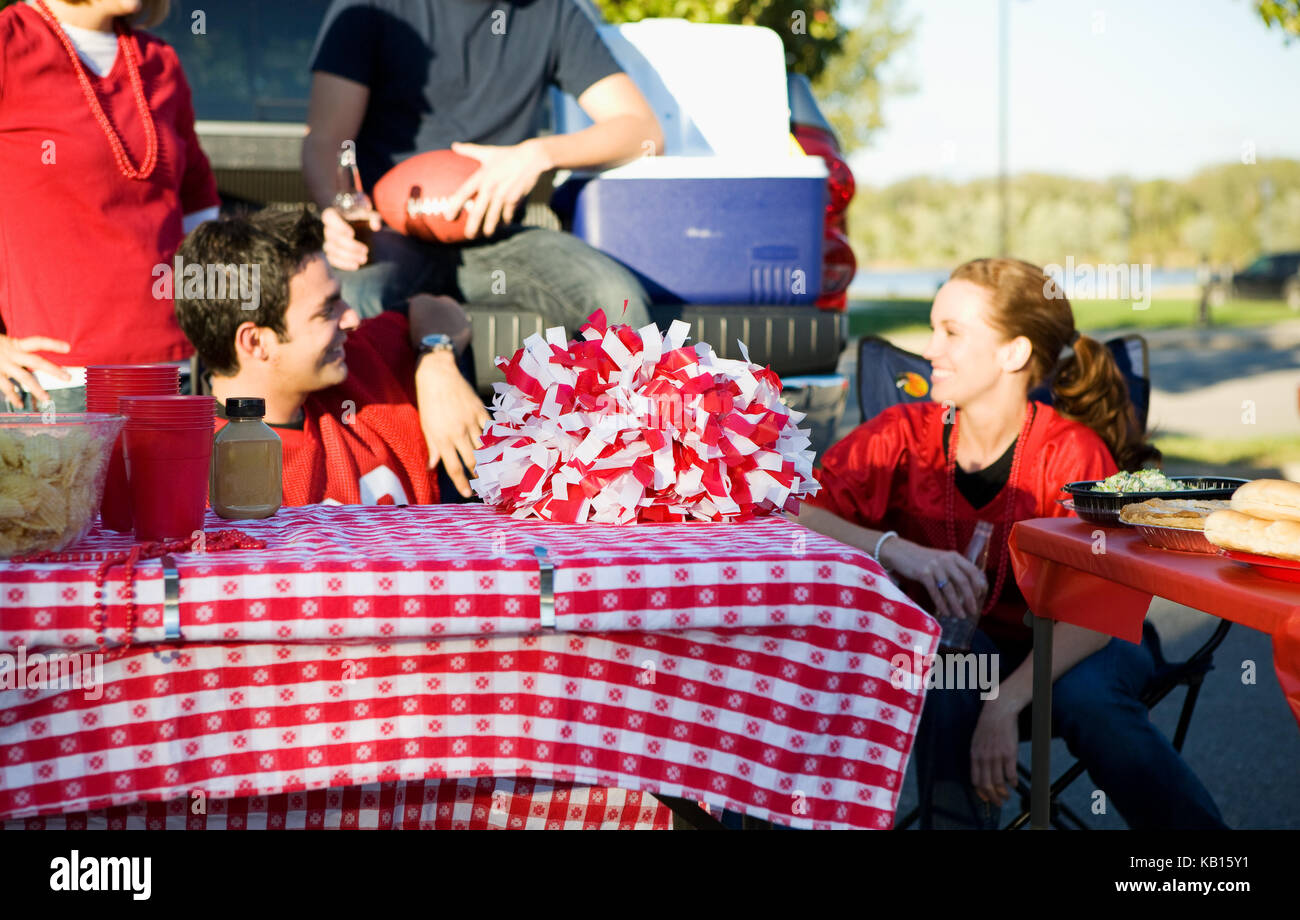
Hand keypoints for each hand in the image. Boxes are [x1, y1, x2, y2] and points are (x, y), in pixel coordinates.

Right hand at [0, 335, 71, 407]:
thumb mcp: (4, 342)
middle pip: (36, 361)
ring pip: (23, 377)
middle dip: (53, 370)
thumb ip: (17, 349)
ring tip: (46, 398)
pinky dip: (13, 396)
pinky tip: (20, 403)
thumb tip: (36, 362)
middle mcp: (11, 354)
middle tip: (67, 377)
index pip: (37, 342)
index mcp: (15, 344)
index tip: (68, 347)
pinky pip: (6, 387)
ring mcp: (3, 365)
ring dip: (36, 388)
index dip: (52, 344)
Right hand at [322, 206, 380, 271]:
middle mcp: (328, 229)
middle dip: (350, 245)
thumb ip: (374, 218)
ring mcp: (328, 242)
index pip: (329, 217)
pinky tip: (356, 265)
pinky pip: (332, 260)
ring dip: (349, 256)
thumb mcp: (370, 217)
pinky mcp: (330, 254)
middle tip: (366, 250)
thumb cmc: (364, 221)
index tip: (352, 234)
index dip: (338, 226)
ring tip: (364, 259)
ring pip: (333, 250)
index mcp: (334, 215)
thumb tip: (376, 226)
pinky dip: (344, 264)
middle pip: (334, 237)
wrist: (363, 234)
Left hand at [414, 350, 489, 497]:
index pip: (454, 467)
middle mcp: (458, 432)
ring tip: (494, 471)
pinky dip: (496, 440)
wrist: (438, 375)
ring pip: (485, 447)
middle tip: (484, 484)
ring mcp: (471, 421)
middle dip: (479, 476)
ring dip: (490, 461)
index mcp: (443, 438)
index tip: (468, 493)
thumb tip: (432, 467)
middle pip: (473, 461)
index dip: (461, 483)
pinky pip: (492, 430)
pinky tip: (500, 448)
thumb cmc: (429, 402)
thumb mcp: (426, 427)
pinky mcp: (480, 411)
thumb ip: (433, 448)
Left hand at [446, 140, 550, 238]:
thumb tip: (454, 145)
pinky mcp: (515, 199)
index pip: (464, 192)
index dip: (455, 205)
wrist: (532, 158)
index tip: (448, 217)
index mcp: (482, 176)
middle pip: (478, 210)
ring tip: (486, 235)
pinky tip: (503, 225)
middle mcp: (491, 187)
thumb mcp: (488, 152)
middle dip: (473, 225)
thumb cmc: (508, 154)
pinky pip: (508, 214)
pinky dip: (505, 220)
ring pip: (494, 216)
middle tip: (468, 236)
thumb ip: (470, 150)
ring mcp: (503, 195)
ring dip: (490, 227)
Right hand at [880, 538, 987, 620]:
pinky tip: (945, 612)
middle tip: (973, 611)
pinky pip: (935, 592)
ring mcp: (934, 566)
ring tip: (960, 615)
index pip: (972, 571)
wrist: (901, 552)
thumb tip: (968, 589)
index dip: (978, 585)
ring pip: (949, 589)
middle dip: (970, 598)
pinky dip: (941, 604)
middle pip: (963, 581)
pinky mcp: (923, 573)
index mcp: (954, 556)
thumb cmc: (923, 559)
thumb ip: (954, 569)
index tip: (980, 597)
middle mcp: (946, 560)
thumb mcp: (941, 559)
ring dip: (956, 605)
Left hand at [971, 699, 1019, 807]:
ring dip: (1003, 793)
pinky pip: (1011, 774)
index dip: (981, 792)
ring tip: (1007, 796)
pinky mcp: (1009, 753)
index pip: (975, 780)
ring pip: (999, 782)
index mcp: (975, 755)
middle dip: (992, 797)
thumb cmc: (989, 725)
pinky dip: (1013, 783)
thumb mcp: (977, 741)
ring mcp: (996, 756)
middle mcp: (984, 757)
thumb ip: (979, 756)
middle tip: (998, 803)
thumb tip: (982, 771)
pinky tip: (1015, 784)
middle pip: (986, 785)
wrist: (998, 711)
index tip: (986, 798)